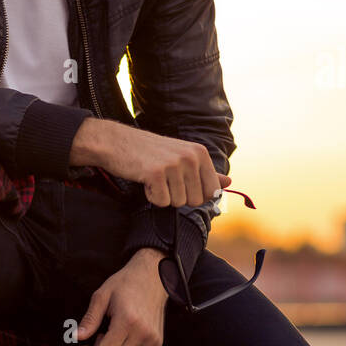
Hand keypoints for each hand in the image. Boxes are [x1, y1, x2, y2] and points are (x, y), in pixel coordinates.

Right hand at [69, 119, 229, 207]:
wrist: (116, 142)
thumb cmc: (149, 152)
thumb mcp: (182, 157)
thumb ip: (206, 172)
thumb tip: (229, 183)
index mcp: (200, 152)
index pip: (212, 192)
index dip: (193, 194)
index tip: (178, 181)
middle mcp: (191, 157)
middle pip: (195, 201)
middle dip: (177, 196)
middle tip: (163, 178)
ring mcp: (174, 165)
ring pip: (178, 203)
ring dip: (163, 196)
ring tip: (152, 177)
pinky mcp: (156, 173)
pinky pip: (161, 202)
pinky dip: (151, 196)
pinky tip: (144, 179)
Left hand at [75, 248, 168, 345]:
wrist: (152, 278)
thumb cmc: (125, 284)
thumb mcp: (102, 296)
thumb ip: (90, 319)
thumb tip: (76, 337)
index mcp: (128, 320)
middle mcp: (143, 333)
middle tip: (100, 335)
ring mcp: (152, 340)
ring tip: (113, 336)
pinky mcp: (156, 344)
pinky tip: (123, 340)